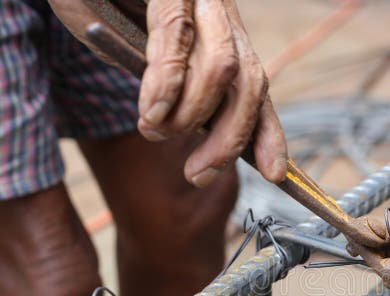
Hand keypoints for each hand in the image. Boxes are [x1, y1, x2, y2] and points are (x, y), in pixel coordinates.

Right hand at [48, 0, 286, 186]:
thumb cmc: (104, 6)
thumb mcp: (143, 58)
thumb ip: (176, 92)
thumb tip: (197, 133)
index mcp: (223, 33)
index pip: (258, 87)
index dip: (268, 133)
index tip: (274, 174)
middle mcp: (220, 13)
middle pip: (250, 84)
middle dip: (228, 140)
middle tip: (198, 174)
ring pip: (223, 67)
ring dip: (191, 115)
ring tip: (156, 131)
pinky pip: (177, 35)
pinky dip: (168, 82)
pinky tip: (152, 110)